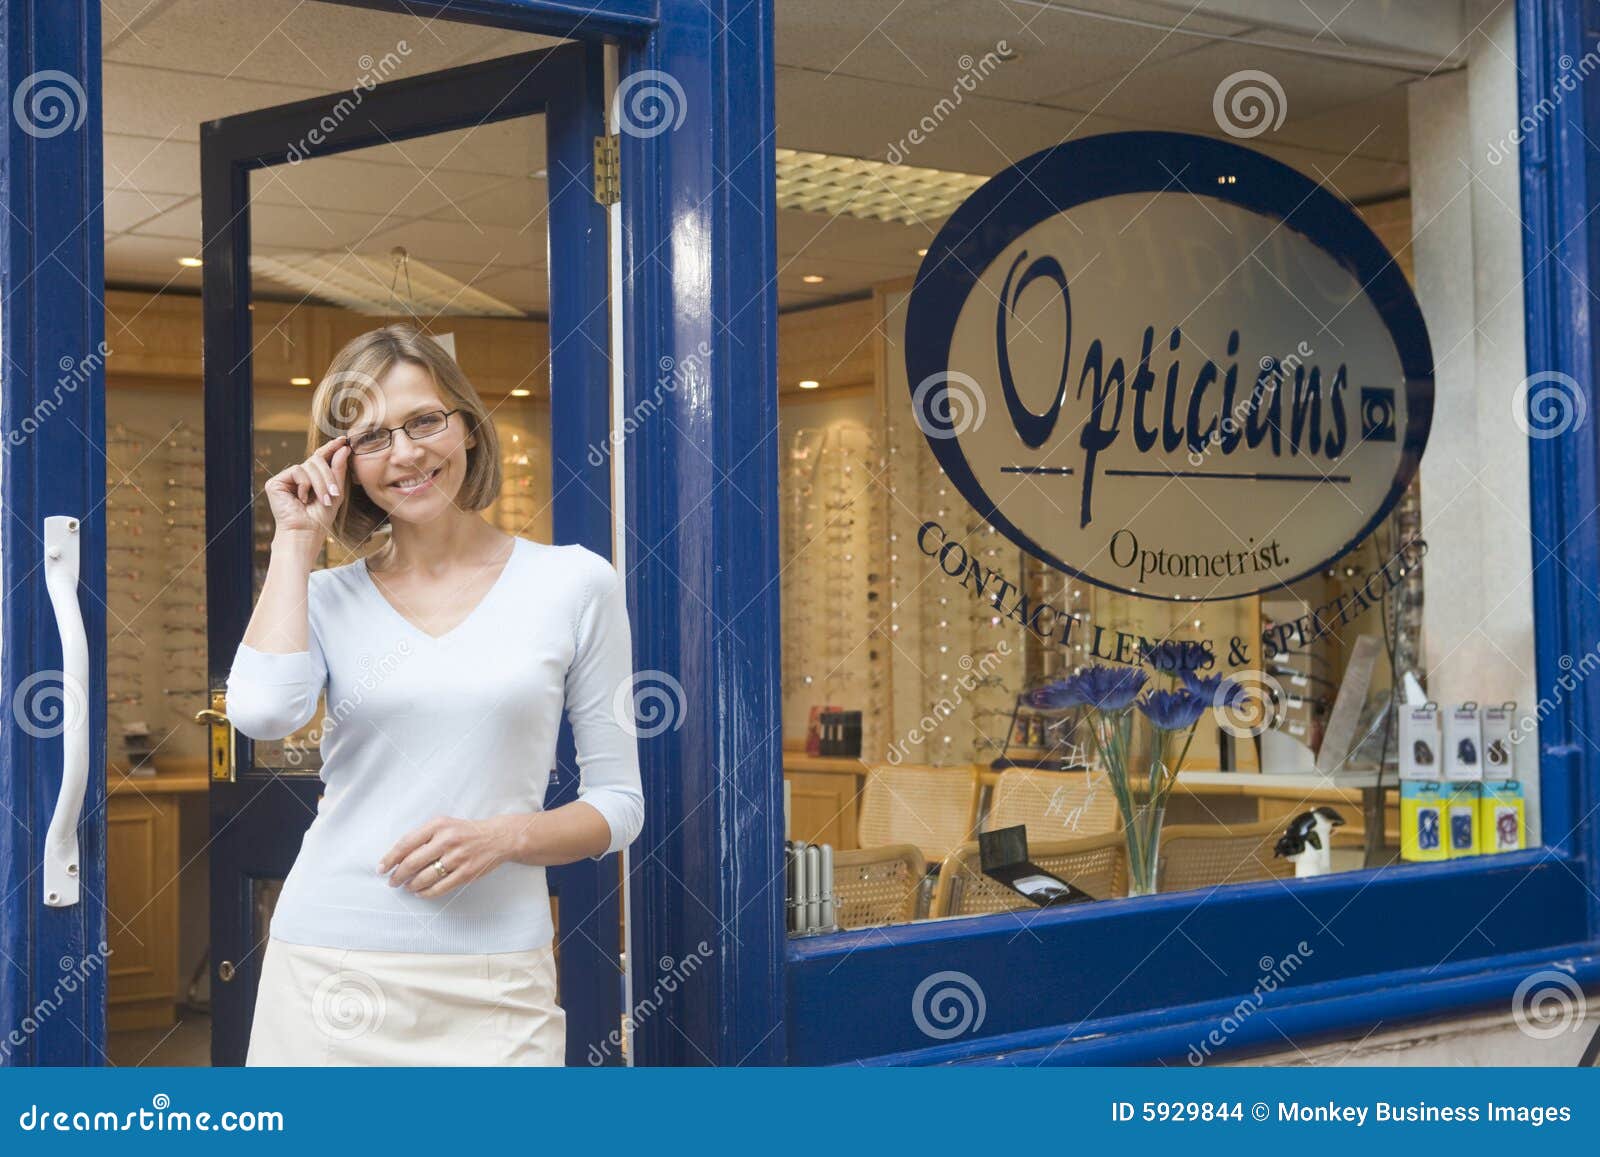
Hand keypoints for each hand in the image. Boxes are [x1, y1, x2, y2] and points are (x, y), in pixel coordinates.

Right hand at [265, 434, 349, 541]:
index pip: (321, 457)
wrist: (306, 532)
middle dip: (329, 476)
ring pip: (309, 465)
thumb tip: (343, 447)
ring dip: (320, 483)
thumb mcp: (336, 492)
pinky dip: (305, 485)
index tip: (344, 440)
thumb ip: (338, 469)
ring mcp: (286, 478)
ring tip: (323, 500)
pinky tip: (302, 499)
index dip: (331, 447)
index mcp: (311, 477)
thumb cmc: (321, 517)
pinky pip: (297, 470)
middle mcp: (298, 476)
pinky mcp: (276, 482)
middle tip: (334, 494)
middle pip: (317, 460)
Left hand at [376, 814, 529, 899]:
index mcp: (438, 825)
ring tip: (407, 887)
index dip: (390, 858)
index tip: (381, 868)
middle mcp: (447, 840)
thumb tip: (398, 857)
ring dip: (411, 885)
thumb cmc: (466, 832)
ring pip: (425, 877)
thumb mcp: (445, 825)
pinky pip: (440, 887)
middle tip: (392, 882)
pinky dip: (426, 892)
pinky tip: (421, 892)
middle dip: (398, 875)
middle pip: (412, 862)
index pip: (406, 843)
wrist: (498, 837)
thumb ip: (423, 837)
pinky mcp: (466, 873)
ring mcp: (457, 857)